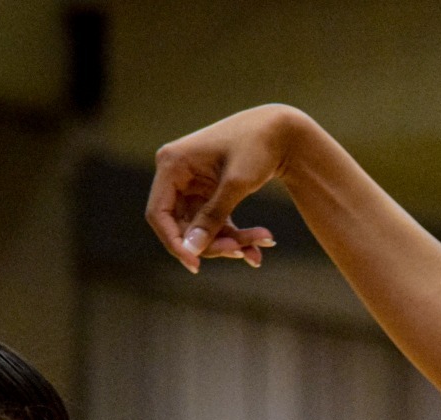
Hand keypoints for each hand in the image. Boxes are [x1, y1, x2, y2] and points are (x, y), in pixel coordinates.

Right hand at [146, 104, 304, 272]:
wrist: (281, 132)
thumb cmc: (257, 148)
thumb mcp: (235, 184)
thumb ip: (212, 217)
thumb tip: (191, 250)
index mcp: (172, 165)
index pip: (159, 213)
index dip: (174, 242)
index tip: (195, 265)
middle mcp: (176, 174)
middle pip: (182, 225)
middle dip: (212, 243)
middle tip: (242, 252)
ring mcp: (192, 184)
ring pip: (202, 228)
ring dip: (231, 241)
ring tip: (263, 241)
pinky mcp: (209, 192)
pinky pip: (216, 222)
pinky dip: (236, 234)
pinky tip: (261, 242)